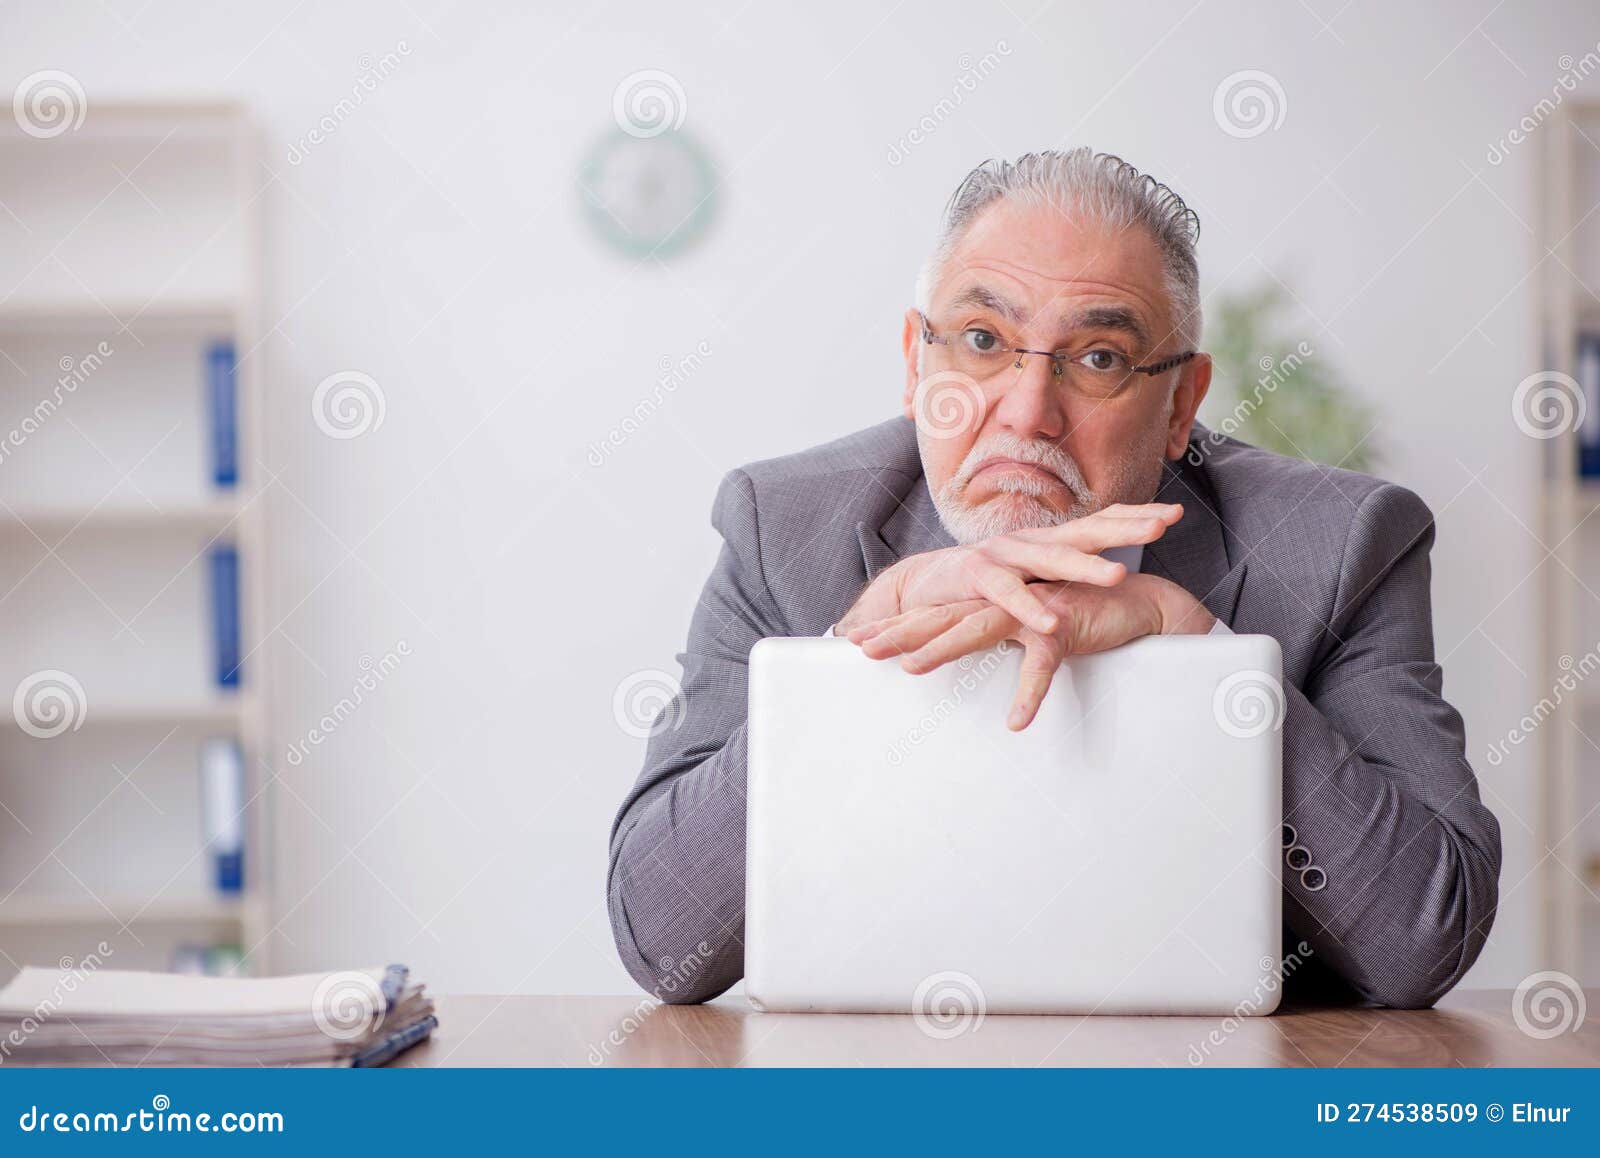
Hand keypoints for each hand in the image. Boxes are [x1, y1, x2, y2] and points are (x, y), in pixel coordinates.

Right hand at [833, 503, 1185, 636]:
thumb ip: (1065, 578)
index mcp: (1047, 542)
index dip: (1134, 516)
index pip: (1097, 522)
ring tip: (1118, 577)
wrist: (920, 589)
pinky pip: (1006, 594)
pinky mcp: (974, 577)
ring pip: (1049, 559)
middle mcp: (1029, 542)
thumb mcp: (1032, 579)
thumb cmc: (982, 587)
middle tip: (1163, 525)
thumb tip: (1112, 577)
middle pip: (1084, 531)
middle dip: (1125, 528)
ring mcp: (1002, 555)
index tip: (1174, 514)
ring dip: (1083, 568)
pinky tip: (1051, 623)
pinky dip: (1028, 608)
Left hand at [846, 574, 1213, 729]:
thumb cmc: (1077, 620)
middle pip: (942, 618)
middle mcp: (1004, 603)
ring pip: (978, 630)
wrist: (1134, 605)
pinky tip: (1016, 722)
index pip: (934, 615)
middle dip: (899, 633)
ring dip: (943, 650)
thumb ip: (995, 643)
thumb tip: (963, 661)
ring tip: (910, 670)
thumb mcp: (1025, 636)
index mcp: (992, 605)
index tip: (855, 639)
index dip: (896, 626)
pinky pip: (1042, 665)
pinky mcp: (1064, 625)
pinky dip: (1029, 694)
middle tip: (862, 647)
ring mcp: (1031, 611)